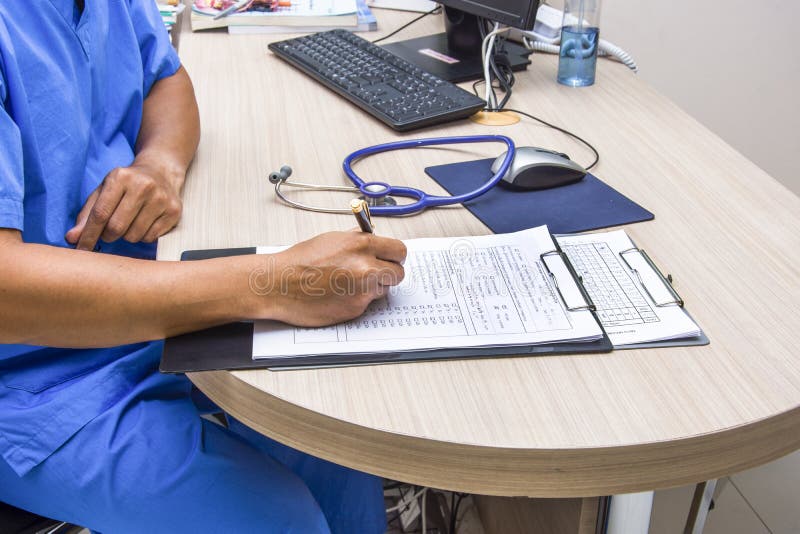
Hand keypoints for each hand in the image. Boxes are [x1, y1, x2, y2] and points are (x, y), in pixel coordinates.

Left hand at [65, 162, 183, 250]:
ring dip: (127, 236)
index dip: (88, 235)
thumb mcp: (104, 191)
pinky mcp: (174, 211)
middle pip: (116, 227)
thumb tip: (72, 238)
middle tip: (110, 231)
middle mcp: (143, 186)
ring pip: (134, 236)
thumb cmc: (127, 184)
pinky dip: (143, 235)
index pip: (100, 213)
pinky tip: (144, 223)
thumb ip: (87, 214)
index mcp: (120, 177)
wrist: (161, 171)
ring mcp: (161, 199)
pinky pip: (151, 237)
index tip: (80, 249)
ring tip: (130, 222)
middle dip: (108, 236)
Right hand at [249, 231, 406, 326]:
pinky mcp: (355, 309)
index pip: (398, 250)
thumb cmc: (300, 261)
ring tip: (348, 284)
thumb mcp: (332, 239)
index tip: (392, 259)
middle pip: (398, 273)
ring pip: (383, 289)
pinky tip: (338, 295)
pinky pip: (367, 303)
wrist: (280, 284)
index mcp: (361, 245)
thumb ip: (358, 240)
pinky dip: (357, 300)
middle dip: (389, 273)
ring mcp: (362, 290)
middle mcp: (366, 267)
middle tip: (376, 273)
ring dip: (373, 287)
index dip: (395, 256)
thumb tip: (374, 239)